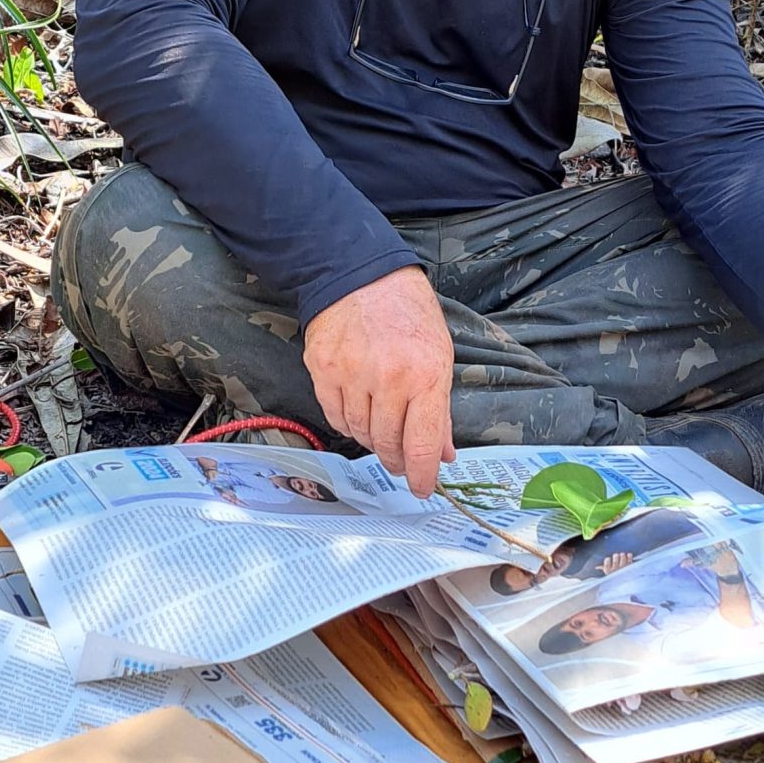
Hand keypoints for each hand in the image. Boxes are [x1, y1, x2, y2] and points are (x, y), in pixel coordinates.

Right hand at [303, 267, 455, 497]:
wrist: (360, 273)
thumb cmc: (407, 312)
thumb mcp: (439, 355)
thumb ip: (439, 409)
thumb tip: (442, 454)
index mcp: (425, 375)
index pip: (420, 444)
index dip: (420, 475)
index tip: (420, 489)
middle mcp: (387, 378)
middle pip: (386, 444)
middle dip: (396, 459)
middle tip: (400, 460)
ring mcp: (350, 374)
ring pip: (359, 433)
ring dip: (372, 439)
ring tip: (381, 430)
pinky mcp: (321, 370)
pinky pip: (334, 415)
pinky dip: (347, 422)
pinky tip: (358, 413)